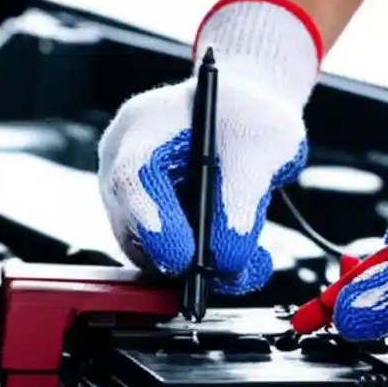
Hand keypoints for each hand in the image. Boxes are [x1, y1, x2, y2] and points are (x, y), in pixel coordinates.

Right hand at [98, 0, 320, 294]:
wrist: (245, 117)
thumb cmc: (251, 116)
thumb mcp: (265, 145)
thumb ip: (244, 199)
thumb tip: (228, 258)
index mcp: (144, 124)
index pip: (132, 176)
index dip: (153, 221)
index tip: (185, 257)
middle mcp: (122, 161)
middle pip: (130, 224)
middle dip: (180, 257)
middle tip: (232, 270)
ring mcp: (127, 195)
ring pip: (147, 251)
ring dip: (199, 267)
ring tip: (252, 262)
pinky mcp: (142, 222)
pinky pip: (162, 257)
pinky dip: (202, 267)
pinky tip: (241, 261)